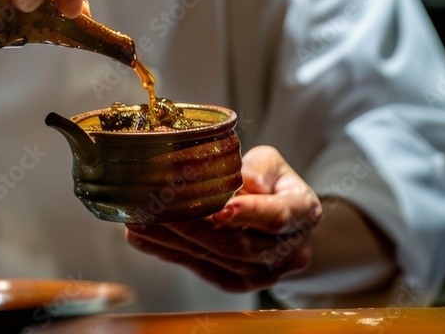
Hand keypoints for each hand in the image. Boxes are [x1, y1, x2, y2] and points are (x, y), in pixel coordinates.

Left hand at [123, 145, 321, 292]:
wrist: (278, 214)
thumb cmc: (272, 181)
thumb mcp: (271, 162)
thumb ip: (259, 168)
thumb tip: (242, 181)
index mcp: (303, 212)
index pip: (277, 216)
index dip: (249, 213)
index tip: (221, 209)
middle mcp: (288, 251)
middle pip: (237, 243)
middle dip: (194, 224)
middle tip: (159, 206)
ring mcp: (262, 272)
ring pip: (214, 257)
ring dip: (173, 238)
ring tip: (140, 216)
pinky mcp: (236, 281)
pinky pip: (199, 267)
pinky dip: (167, 251)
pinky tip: (141, 234)